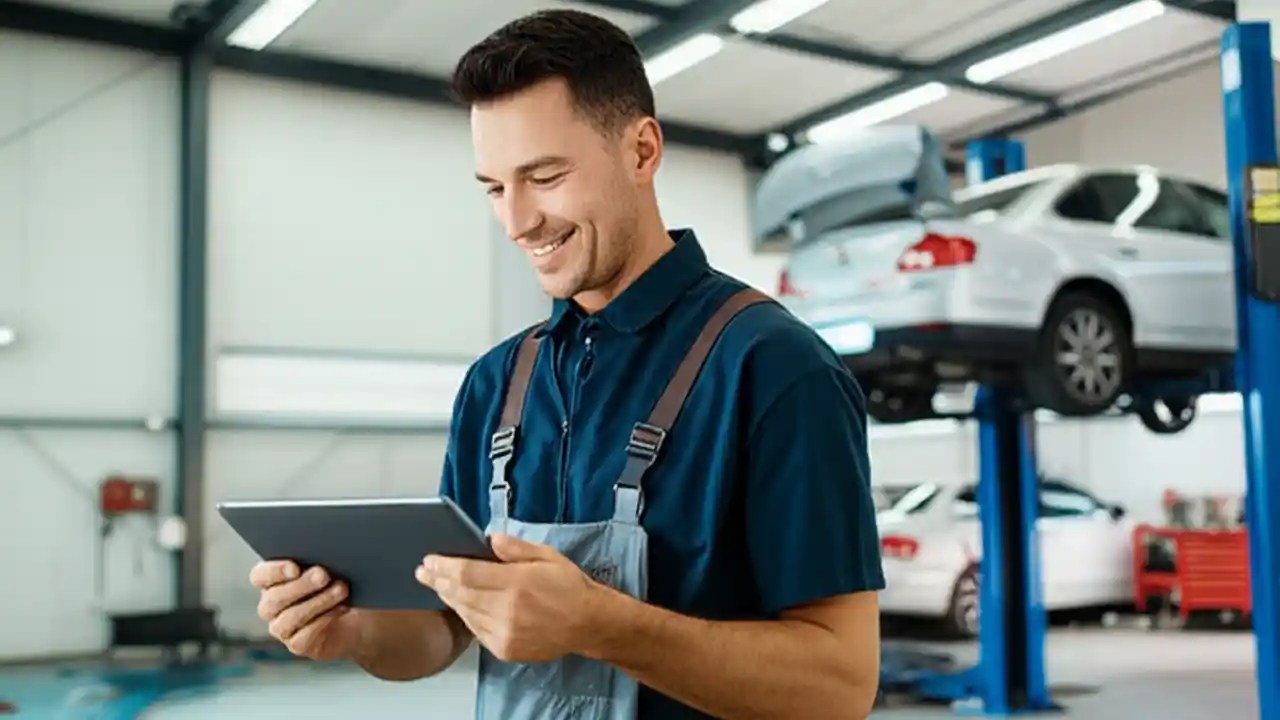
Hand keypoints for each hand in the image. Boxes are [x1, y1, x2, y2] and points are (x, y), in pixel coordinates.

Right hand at [250, 561, 361, 660]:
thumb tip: (323, 555)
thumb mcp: (329, 568)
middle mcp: (271, 605)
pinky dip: (325, 619)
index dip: (274, 571)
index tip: (295, 567)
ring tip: (341, 589)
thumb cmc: (339, 584)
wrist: (358, 617)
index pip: (260, 575)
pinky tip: (341, 608)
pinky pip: (305, 635)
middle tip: (323, 575)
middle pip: (274, 598)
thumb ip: (318, 560)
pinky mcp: (297, 644)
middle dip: (301, 585)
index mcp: (272, 581)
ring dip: (318, 602)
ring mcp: (281, 627)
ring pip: (290, 617)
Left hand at [415, 534, 608, 662]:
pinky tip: (462, 605)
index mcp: (516, 583)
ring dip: (449, 598)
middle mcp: (506, 610)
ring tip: (439, 586)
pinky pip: (476, 630)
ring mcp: (504, 633)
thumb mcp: (546, 555)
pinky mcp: (504, 649)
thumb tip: (489, 539)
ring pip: (465, 613)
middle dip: (438, 581)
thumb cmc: (568, 586)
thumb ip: (515, 547)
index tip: (429, 561)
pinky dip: (466, 615)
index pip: (467, 573)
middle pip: (460, 594)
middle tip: (424, 572)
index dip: (444, 566)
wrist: (587, 623)